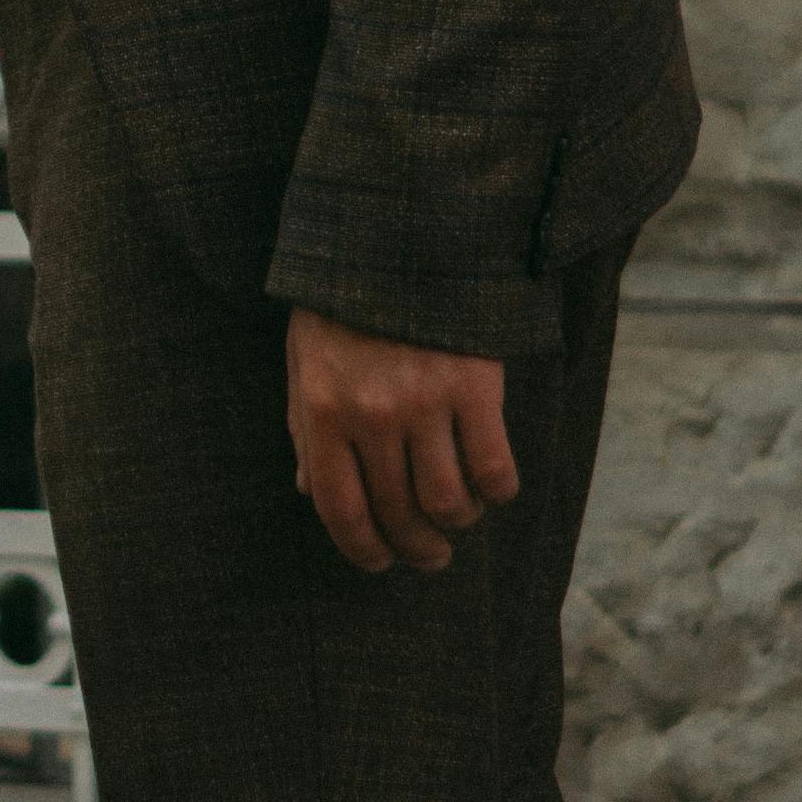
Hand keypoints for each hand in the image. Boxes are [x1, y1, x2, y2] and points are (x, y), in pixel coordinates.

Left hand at [284, 308, 521, 575]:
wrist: (396, 237)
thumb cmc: (341, 307)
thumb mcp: (305, 364)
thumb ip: (305, 430)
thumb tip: (308, 493)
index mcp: (322, 413)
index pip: (341, 511)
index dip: (363, 550)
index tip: (379, 564)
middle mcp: (372, 415)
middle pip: (399, 514)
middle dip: (417, 549)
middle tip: (430, 556)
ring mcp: (426, 401)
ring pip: (449, 502)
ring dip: (457, 524)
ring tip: (460, 519)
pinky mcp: (476, 385)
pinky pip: (494, 467)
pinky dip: (497, 491)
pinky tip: (492, 488)